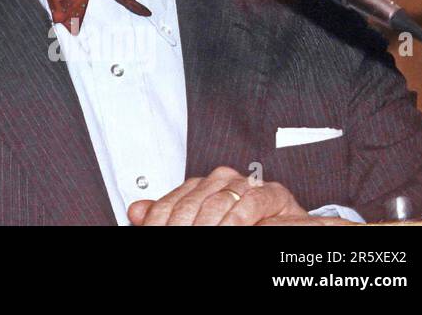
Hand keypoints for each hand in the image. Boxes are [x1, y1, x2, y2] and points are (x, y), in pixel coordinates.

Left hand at [127, 165, 349, 225]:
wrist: (286, 226)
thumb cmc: (242, 227)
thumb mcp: (201, 223)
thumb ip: (168, 215)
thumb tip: (135, 211)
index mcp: (200, 184)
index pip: (172, 203)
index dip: (161, 222)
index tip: (155, 234)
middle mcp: (222, 180)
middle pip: (192, 204)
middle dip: (183, 227)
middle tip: (178, 241)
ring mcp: (248, 184)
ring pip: (219, 203)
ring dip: (209, 225)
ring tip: (203, 238)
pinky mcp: (274, 193)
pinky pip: (252, 203)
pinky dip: (238, 220)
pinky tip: (231, 230)